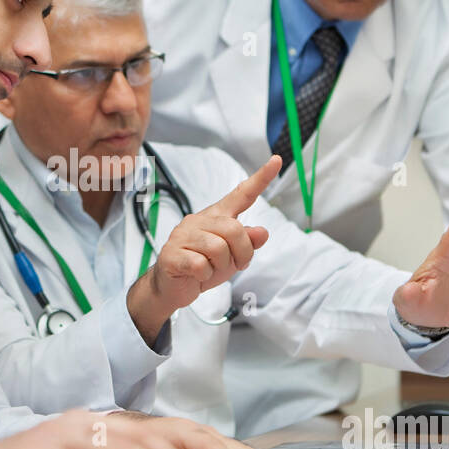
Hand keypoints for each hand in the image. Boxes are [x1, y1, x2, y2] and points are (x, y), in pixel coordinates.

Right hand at [127, 156, 280, 342]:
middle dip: (242, 253)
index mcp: (216, 217)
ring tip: (212, 269)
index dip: (260, 178)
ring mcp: (182, 236)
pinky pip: (200, 265)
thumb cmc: (203, 267)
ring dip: (222, 267)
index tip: (276, 161)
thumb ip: (248, 242)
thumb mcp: (233, 256)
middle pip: (234, 229)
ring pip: (218, 248)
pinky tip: (197, 275)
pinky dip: (205, 275)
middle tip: (236, 265)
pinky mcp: (171, 254)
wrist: (172, 287)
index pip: (241, 194)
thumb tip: (263, 232)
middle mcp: (199, 220)